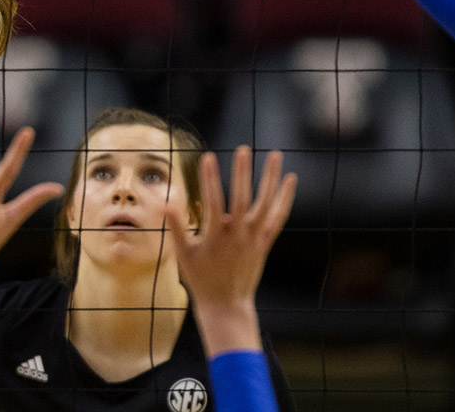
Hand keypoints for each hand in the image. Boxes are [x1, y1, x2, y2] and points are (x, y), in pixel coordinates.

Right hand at [164, 147, 296, 355]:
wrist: (226, 305)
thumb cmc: (200, 279)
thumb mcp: (183, 255)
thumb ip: (176, 228)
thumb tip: (164, 205)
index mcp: (215, 237)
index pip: (212, 202)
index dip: (209, 179)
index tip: (208, 157)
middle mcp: (238, 236)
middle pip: (242, 198)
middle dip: (242, 173)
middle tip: (243, 149)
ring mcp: (254, 239)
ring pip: (265, 204)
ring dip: (271, 179)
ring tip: (276, 155)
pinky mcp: (265, 243)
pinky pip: (278, 217)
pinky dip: (284, 198)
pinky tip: (289, 180)